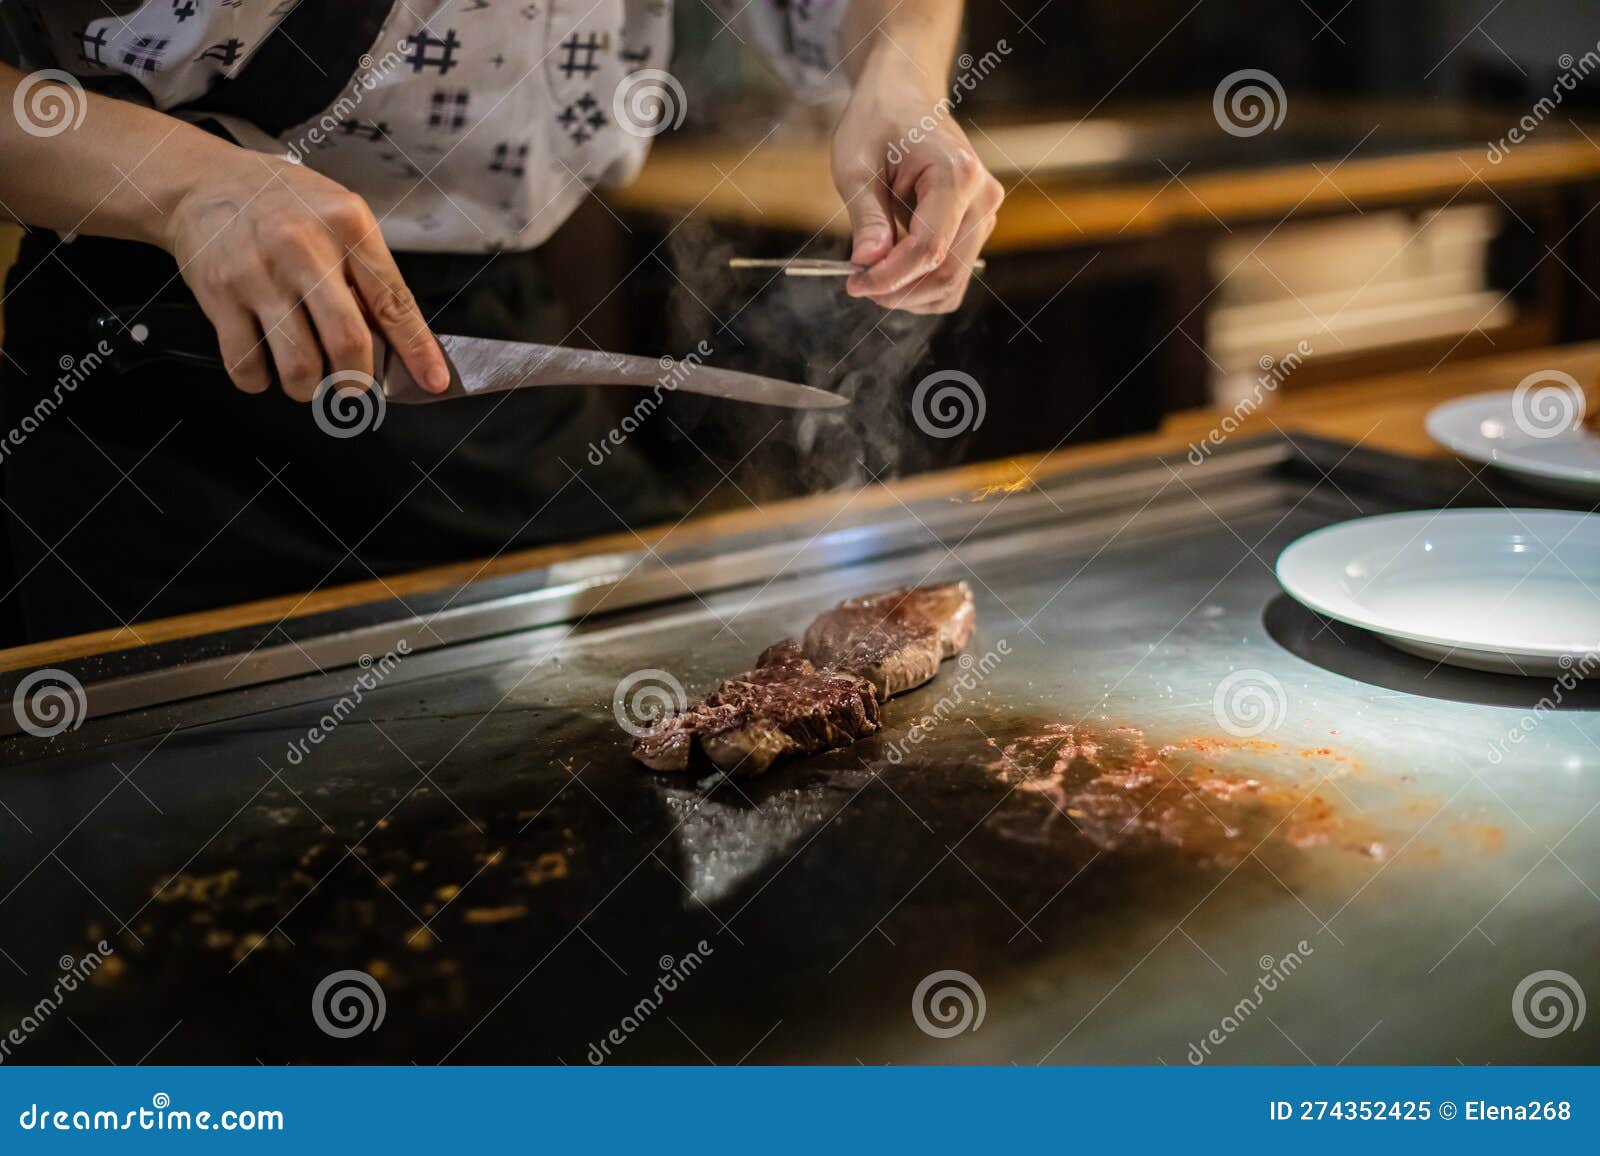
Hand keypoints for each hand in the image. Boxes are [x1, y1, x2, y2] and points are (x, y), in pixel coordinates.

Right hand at [161, 152, 448, 400]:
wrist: (204, 181)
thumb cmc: (284, 203)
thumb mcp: (340, 217)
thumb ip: (368, 273)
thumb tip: (394, 343)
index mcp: (347, 226)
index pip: (393, 302)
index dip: (418, 350)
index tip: (432, 381)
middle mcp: (304, 248)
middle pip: (346, 343)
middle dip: (356, 381)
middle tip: (352, 385)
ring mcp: (259, 273)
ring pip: (298, 365)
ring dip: (308, 387)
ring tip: (307, 375)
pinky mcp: (219, 294)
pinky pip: (247, 365)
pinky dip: (260, 380)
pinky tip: (266, 363)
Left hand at [831, 57, 1003, 313]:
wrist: (906, 96)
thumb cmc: (878, 121)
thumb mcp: (856, 165)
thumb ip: (866, 217)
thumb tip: (867, 264)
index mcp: (956, 175)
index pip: (928, 249)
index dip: (889, 276)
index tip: (853, 282)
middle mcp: (982, 197)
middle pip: (946, 273)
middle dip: (898, 291)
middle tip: (858, 283)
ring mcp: (985, 213)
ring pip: (952, 283)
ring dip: (909, 293)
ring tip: (872, 274)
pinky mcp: (977, 225)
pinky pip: (953, 275)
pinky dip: (921, 285)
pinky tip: (892, 268)